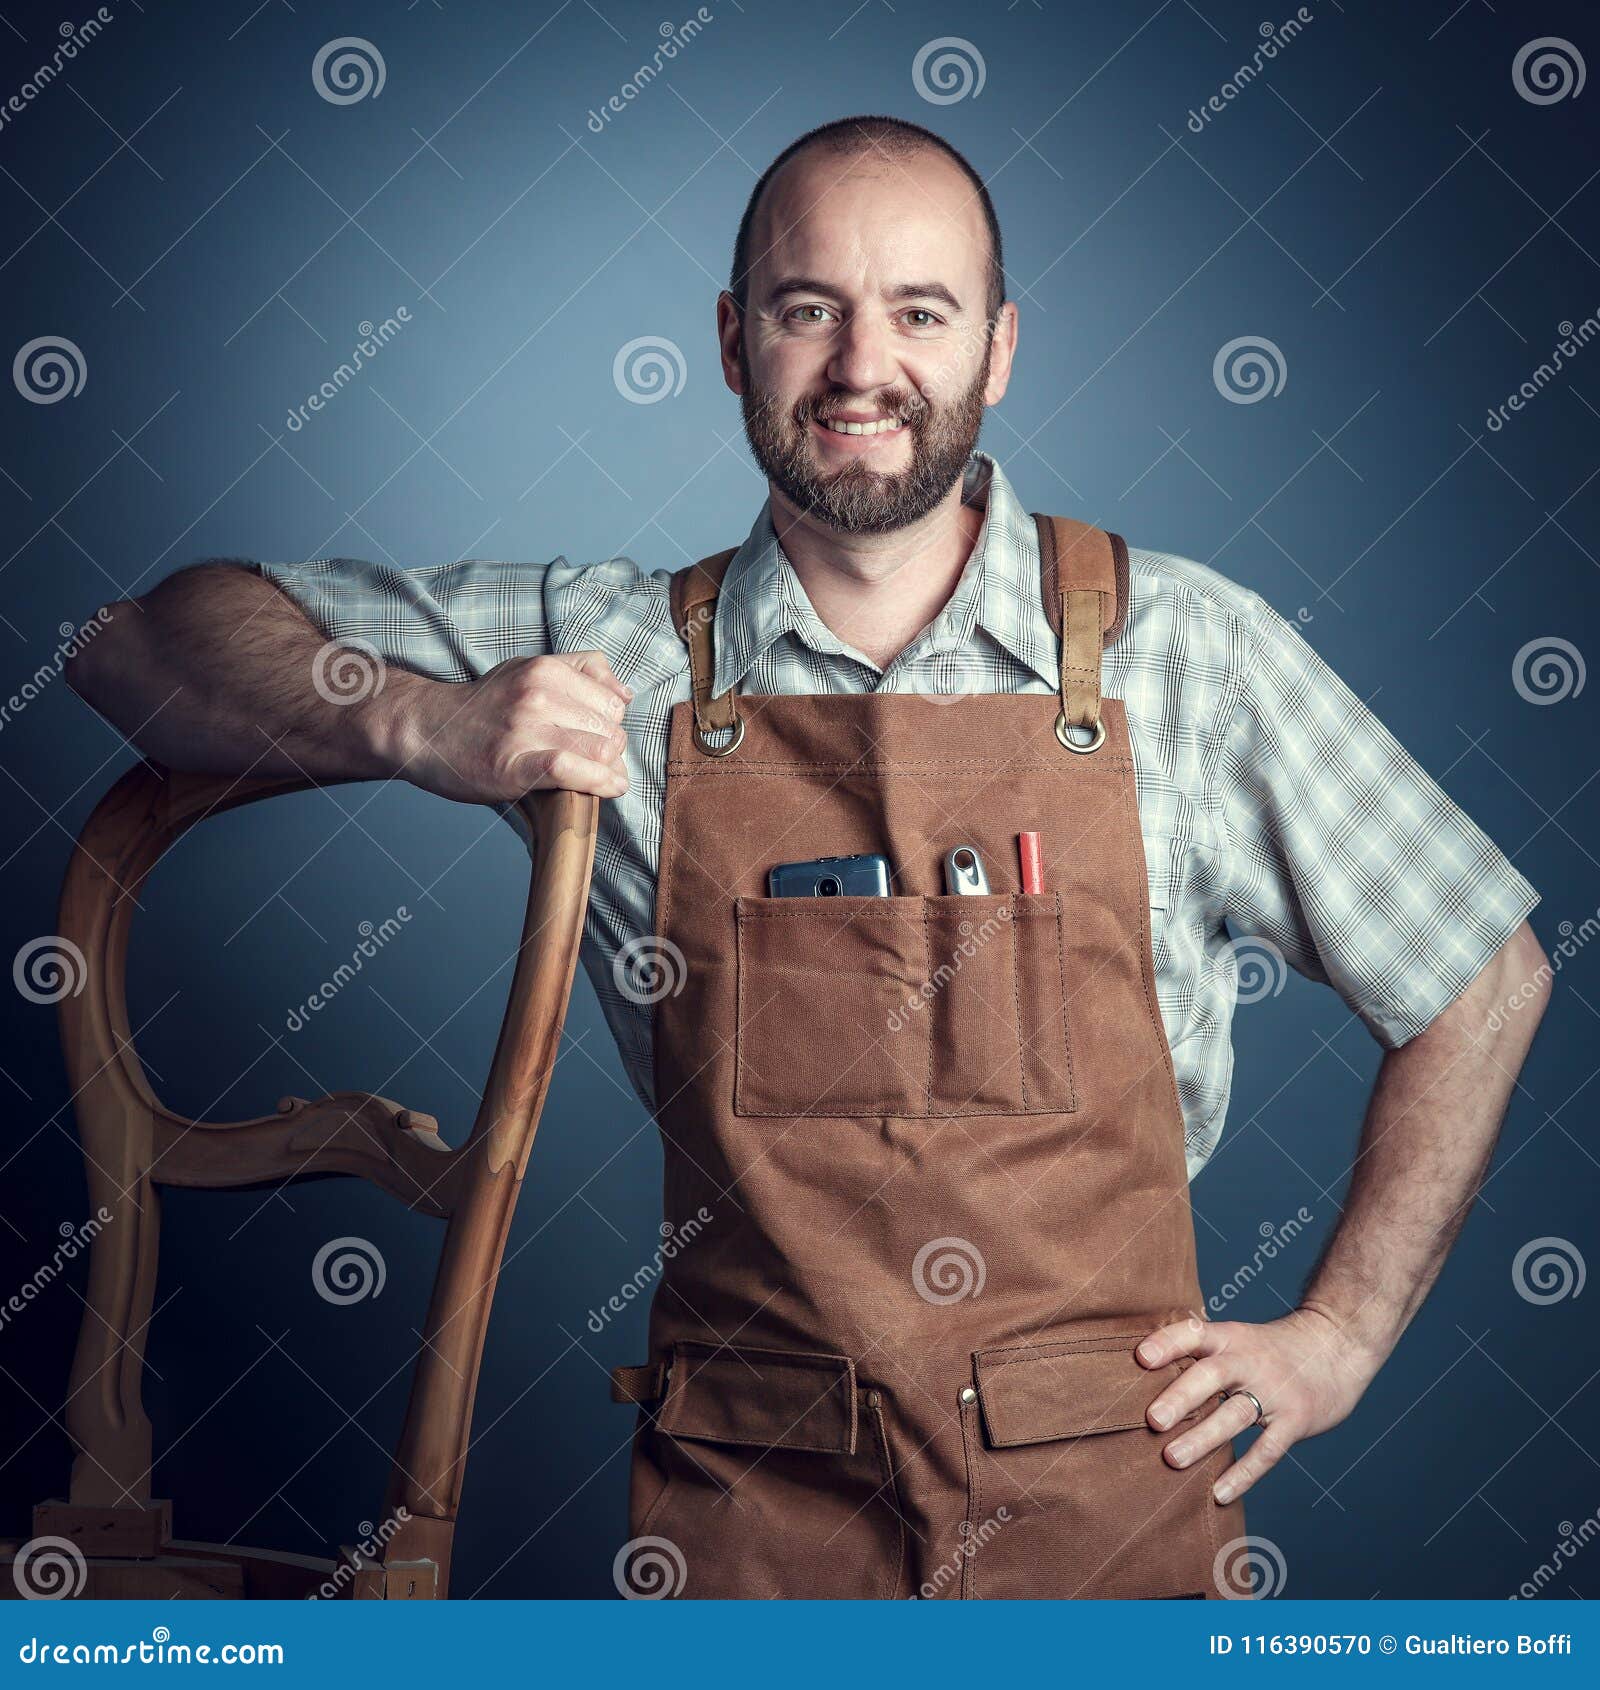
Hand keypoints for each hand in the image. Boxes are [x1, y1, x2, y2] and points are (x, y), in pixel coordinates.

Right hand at [389, 649, 633, 803]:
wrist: (426, 729)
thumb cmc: (484, 706)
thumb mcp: (528, 669)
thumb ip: (580, 671)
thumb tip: (626, 693)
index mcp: (545, 669)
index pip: (612, 701)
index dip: (612, 724)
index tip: (597, 737)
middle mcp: (536, 695)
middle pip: (610, 729)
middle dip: (612, 750)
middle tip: (594, 761)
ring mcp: (524, 730)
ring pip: (600, 750)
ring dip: (609, 770)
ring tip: (602, 777)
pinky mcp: (513, 766)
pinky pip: (572, 771)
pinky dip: (599, 783)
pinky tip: (608, 789)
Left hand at [1136, 1307, 1381, 1504]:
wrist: (1336, 1345)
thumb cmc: (1271, 1348)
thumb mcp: (1238, 1337)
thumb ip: (1200, 1354)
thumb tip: (1141, 1373)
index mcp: (1230, 1338)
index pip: (1195, 1332)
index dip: (1168, 1342)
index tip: (1141, 1358)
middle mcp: (1250, 1361)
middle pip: (1212, 1374)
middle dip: (1181, 1397)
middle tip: (1153, 1421)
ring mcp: (1276, 1391)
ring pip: (1236, 1414)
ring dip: (1204, 1438)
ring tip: (1172, 1459)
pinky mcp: (1297, 1420)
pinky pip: (1268, 1449)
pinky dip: (1244, 1472)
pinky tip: (1220, 1492)